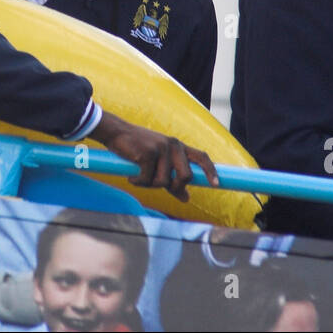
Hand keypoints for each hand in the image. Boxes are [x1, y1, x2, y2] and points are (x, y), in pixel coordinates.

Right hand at [90, 112, 218, 200]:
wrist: (116, 133)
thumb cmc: (137, 148)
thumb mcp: (158, 162)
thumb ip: (173, 179)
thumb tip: (187, 198)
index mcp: (178, 146)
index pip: (201, 157)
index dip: (210, 171)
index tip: (216, 184)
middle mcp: (173, 145)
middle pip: (186, 176)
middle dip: (174, 187)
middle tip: (160, 186)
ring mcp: (161, 149)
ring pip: (164, 182)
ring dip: (149, 184)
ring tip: (139, 177)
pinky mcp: (147, 153)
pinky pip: (147, 179)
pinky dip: (138, 182)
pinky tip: (131, 176)